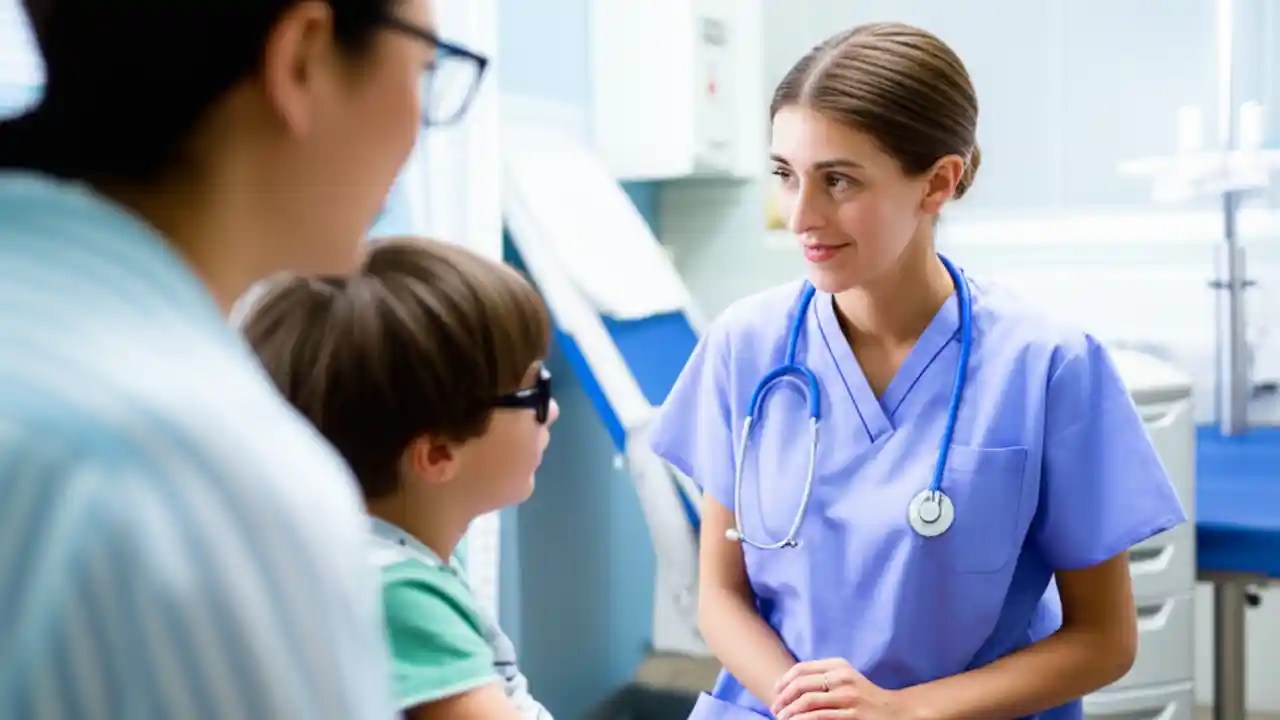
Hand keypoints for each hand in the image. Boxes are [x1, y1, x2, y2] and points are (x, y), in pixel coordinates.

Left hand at [771, 658, 919, 719]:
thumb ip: (823, 676)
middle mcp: (843, 677)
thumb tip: (788, 685)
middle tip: (775, 709)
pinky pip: (819, 717)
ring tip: (782, 718)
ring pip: (807, 702)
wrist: (893, 711)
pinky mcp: (851, 715)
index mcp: (839, 665)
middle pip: (801, 684)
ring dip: (789, 712)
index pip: (802, 668)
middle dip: (783, 698)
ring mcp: (848, 696)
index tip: (776, 692)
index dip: (784, 680)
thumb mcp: (845, 678)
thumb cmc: (863, 696)